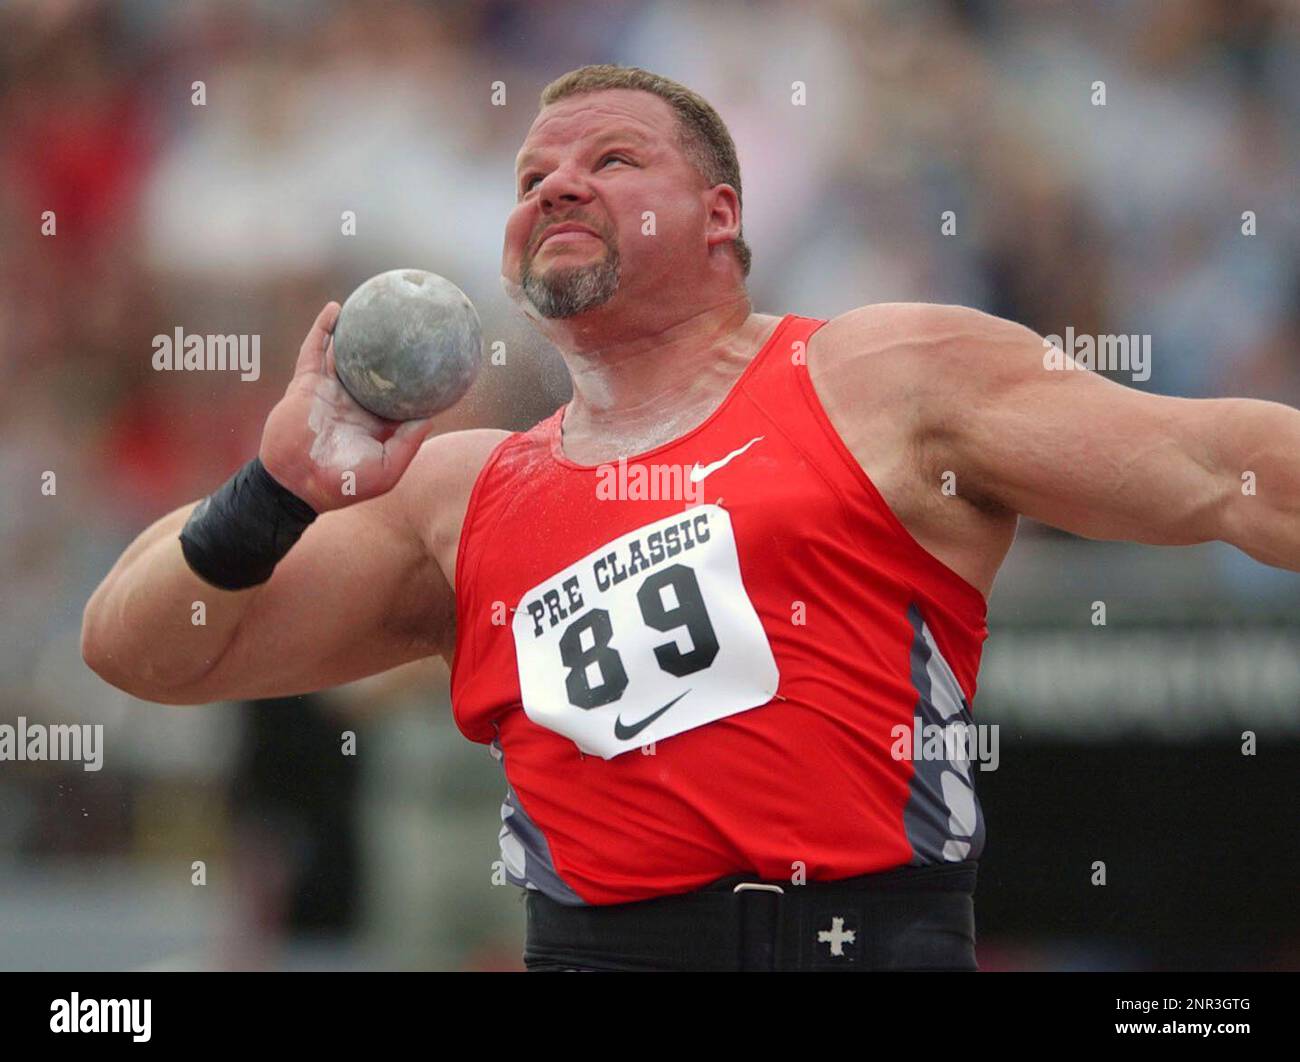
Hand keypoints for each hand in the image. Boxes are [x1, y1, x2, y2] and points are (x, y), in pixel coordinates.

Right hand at [259, 302, 438, 511]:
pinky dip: (323, 328)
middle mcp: (355, 403)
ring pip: (346, 353)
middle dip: (392, 348)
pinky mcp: (307, 383)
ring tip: (374, 305)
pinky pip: (315, 349)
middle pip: (377, 368)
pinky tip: (335, 309)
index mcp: (376, 422)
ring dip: (357, 330)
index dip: (418, 378)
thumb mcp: (386, 471)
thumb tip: (429, 417)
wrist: (296, 484)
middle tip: (411, 323)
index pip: (401, 395)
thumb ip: (408, 445)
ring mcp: (330, 391)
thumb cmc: (343, 484)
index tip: (438, 358)